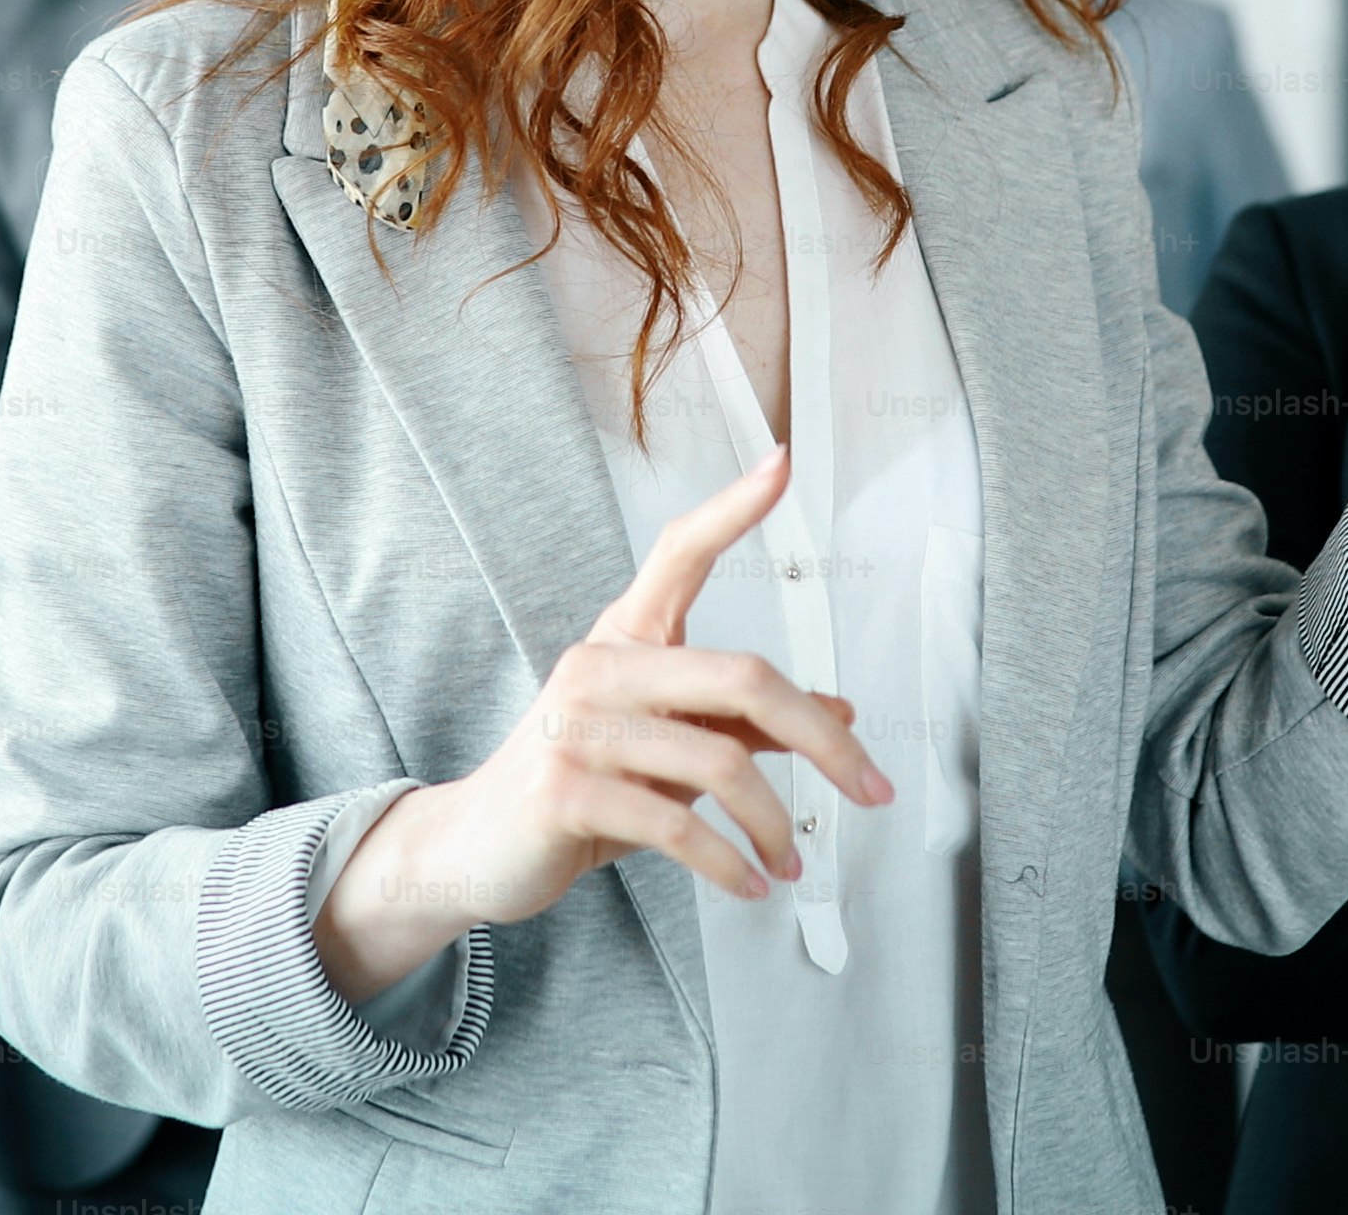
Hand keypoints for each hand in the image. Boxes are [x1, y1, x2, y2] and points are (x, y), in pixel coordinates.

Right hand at [315, 446, 891, 1001]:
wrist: (476, 847)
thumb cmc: (582, 787)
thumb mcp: (664, 747)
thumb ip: (740, 726)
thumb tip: (837, 715)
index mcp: (625, 638)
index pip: (680, 553)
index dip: (733, 507)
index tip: (782, 462)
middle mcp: (599, 666)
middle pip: (744, 678)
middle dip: (824, 743)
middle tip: (871, 788)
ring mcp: (577, 726)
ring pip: (719, 763)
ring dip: (775, 824)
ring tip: (793, 860)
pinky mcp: (564, 790)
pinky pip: (675, 825)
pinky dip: (728, 864)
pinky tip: (750, 884)